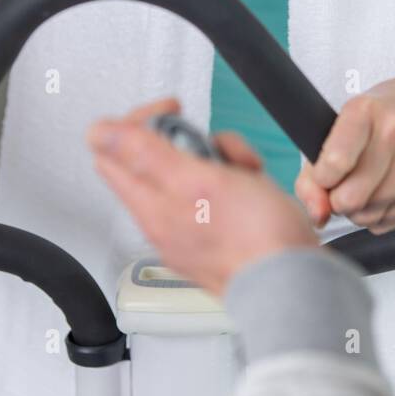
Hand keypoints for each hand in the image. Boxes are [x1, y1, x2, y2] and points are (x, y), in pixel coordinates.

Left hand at [87, 100, 317, 297]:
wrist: (295, 284)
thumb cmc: (254, 240)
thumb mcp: (198, 180)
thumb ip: (146, 154)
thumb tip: (99, 133)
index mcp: (149, 206)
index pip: (113, 150)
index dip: (141, 120)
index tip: (171, 111)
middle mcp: (162, 220)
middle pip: (157, 158)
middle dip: (191, 141)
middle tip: (215, 150)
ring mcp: (190, 229)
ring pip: (193, 173)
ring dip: (222, 160)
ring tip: (245, 172)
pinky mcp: (218, 236)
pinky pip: (218, 195)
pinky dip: (238, 183)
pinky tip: (255, 190)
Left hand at [295, 72, 394, 232]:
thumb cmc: (384, 113)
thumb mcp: (343, 125)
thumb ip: (314, 173)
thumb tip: (317, 216)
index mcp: (362, 110)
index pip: (335, 162)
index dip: (322, 181)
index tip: (325, 177)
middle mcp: (392, 130)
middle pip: (352, 197)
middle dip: (339, 203)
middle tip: (341, 191)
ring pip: (373, 212)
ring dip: (360, 212)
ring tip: (362, 193)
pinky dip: (383, 215)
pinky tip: (383, 195)